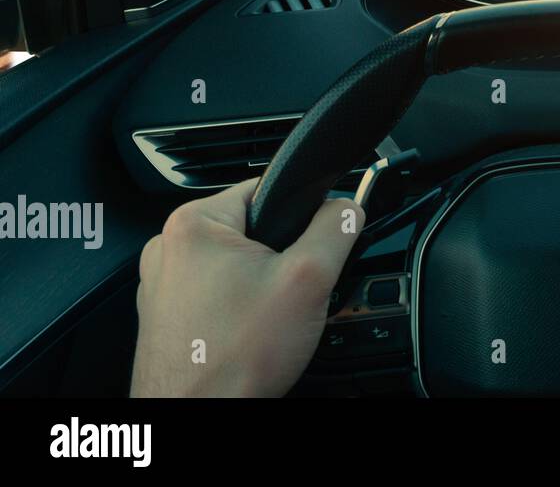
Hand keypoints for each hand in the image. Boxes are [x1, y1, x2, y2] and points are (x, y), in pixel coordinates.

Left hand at [131, 178, 362, 396]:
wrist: (196, 419)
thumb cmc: (231, 361)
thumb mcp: (309, 280)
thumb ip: (336, 229)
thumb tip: (348, 206)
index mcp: (193, 223)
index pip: (266, 189)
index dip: (302, 217)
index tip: (309, 250)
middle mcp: (168, 248)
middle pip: (252, 231)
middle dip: (280, 259)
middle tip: (288, 296)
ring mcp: (163, 284)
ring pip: (235, 266)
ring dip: (259, 286)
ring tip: (264, 322)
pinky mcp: (167, 315)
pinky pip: (217, 294)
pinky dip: (237, 310)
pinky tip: (245, 336)